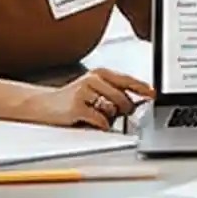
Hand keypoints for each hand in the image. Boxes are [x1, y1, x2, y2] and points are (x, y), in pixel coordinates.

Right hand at [21, 68, 155, 129]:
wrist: (43, 105)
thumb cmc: (72, 98)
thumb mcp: (94, 88)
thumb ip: (114, 92)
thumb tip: (136, 102)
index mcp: (100, 73)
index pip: (127, 80)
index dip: (142, 88)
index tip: (153, 94)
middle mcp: (93, 79)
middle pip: (122, 97)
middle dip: (123, 109)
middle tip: (116, 113)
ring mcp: (84, 92)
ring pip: (112, 109)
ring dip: (109, 117)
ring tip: (95, 114)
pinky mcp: (77, 106)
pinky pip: (100, 119)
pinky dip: (100, 124)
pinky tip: (92, 121)